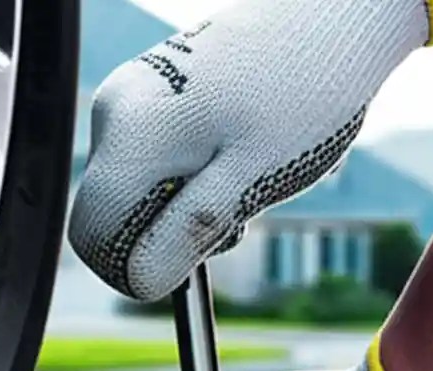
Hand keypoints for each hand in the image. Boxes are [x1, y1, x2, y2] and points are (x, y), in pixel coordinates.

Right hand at [68, 0, 432, 300]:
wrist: (339, 13)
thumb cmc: (304, 92)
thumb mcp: (250, 179)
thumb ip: (188, 232)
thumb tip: (140, 280)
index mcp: (131, 136)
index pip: (93, 237)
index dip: (136, 268)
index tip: (192, 266)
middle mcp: (115, 111)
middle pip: (116, 212)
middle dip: (169, 232)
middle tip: (240, 211)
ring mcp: (132, 94)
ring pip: (137, 185)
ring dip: (187, 202)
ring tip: (251, 172)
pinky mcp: (154, 87)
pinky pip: (154, 154)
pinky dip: (193, 169)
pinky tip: (243, 147)